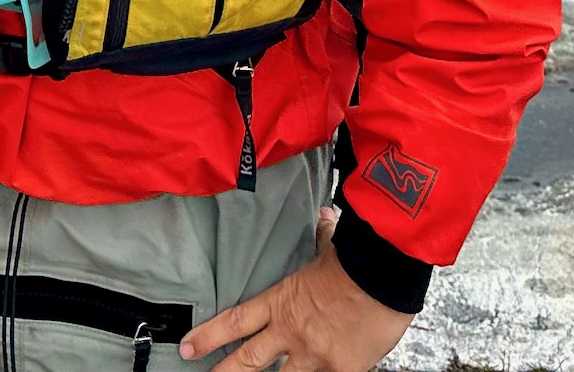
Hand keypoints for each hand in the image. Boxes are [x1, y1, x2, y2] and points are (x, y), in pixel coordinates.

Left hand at [179, 235, 411, 370]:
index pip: (236, 320)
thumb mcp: (331, 247)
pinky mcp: (340, 370)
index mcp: (283, 301)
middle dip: (224, 371)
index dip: (209, 335)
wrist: (385, 275)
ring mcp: (314, 354)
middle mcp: (291, 331)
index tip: (189, 346)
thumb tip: (325, 216)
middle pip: (248, 360)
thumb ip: (322, 237)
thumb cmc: (357, 259)